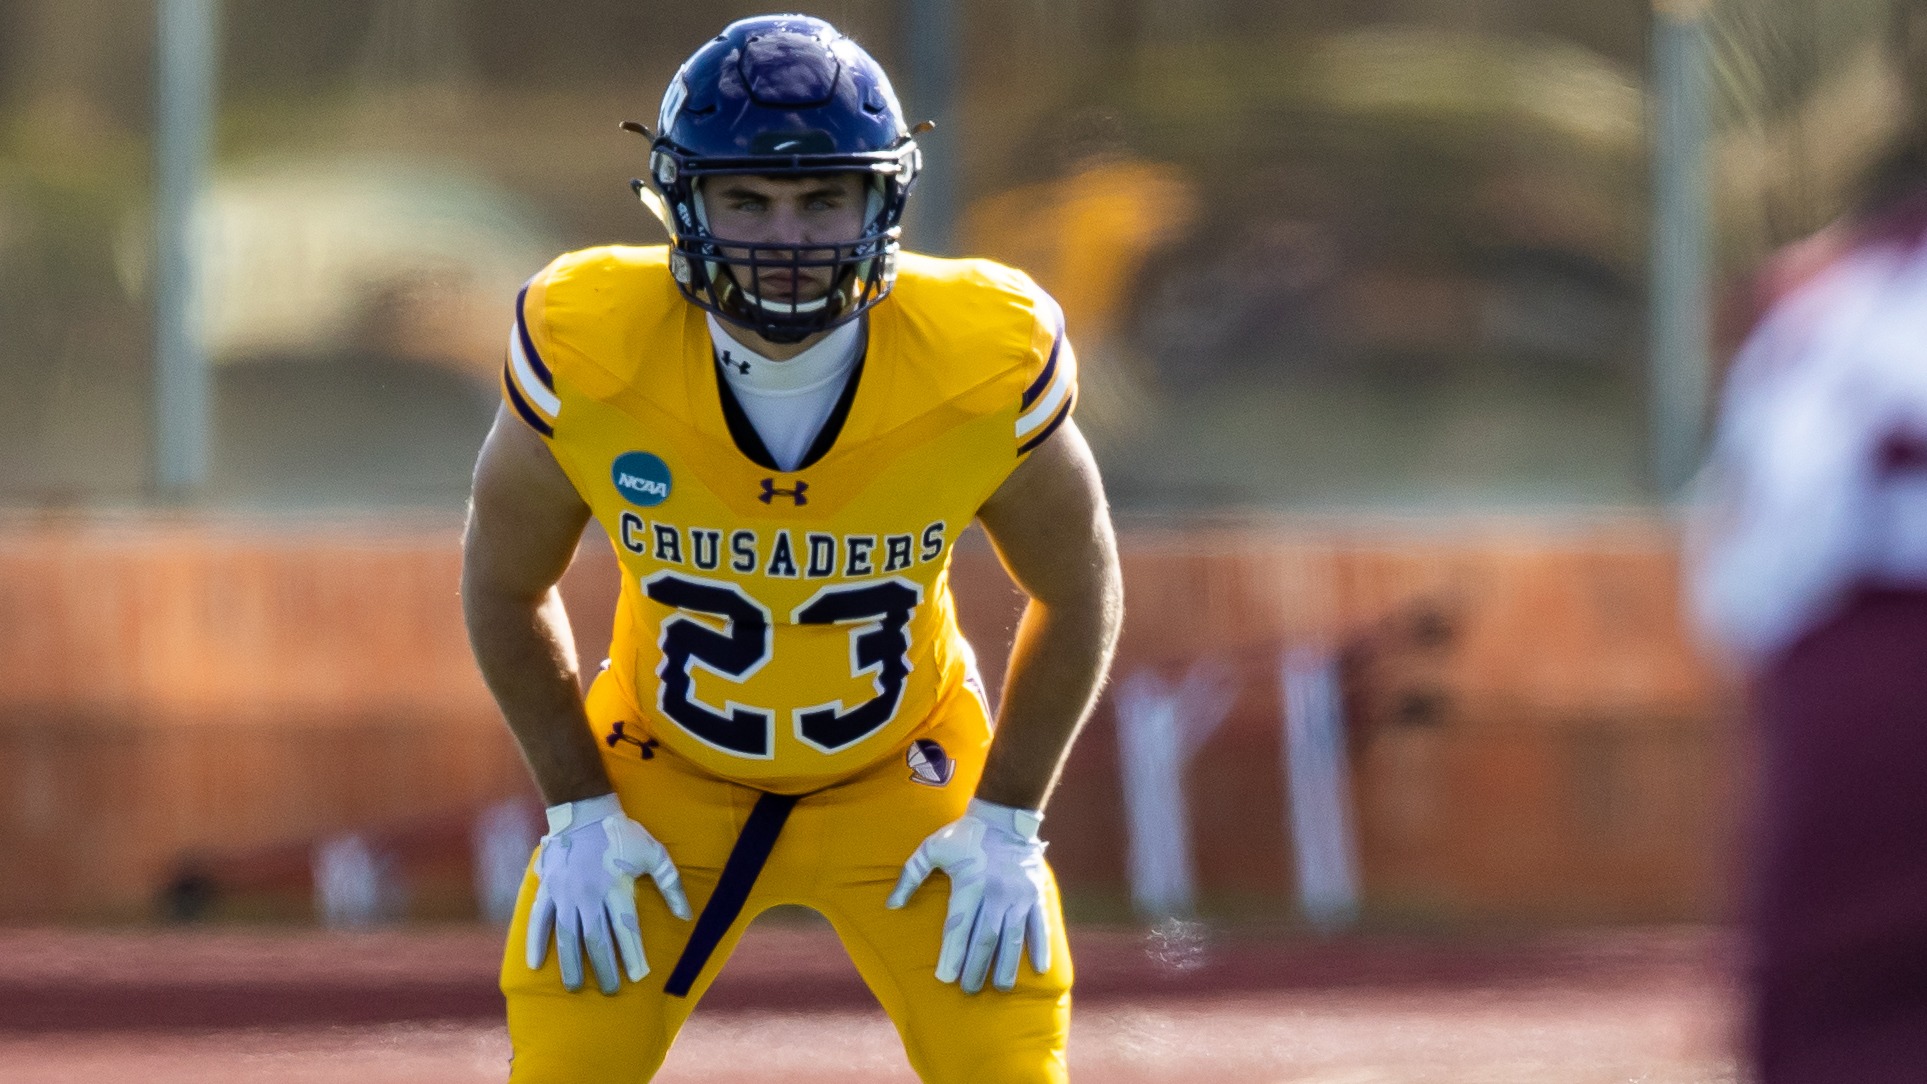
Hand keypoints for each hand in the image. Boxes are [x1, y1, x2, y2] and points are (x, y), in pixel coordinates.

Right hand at [526, 793, 690, 993]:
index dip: (633, 955)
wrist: (585, 812)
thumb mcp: (654, 854)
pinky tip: (536, 964)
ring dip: (571, 964)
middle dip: (604, 968)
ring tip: (575, 987)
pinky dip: (535, 942)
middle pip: (597, 940)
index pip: (626, 930)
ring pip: (567, 937)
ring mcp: (565, 893)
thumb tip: (687, 915)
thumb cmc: (623, 835)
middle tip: (611, 990)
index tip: (639, 977)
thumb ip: (671, 885)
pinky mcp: (547, 889)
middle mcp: (589, 895)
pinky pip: (538, 920)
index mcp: (616, 888)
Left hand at [887, 798, 1052, 992]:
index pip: (959, 928)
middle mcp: (995, 893)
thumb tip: (890, 905)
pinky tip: (1039, 970)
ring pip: (1013, 938)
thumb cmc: (963, 835)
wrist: (1004, 816)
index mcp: (969, 884)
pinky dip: (1040, 948)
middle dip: (976, 968)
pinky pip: (1040, 925)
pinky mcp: (1035, 894)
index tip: (945, 977)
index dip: (952, 955)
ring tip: (1000, 989)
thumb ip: (910, 876)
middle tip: (968, 990)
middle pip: (985, 939)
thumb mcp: (931, 848)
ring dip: (1006, 966)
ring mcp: (1018, 895)